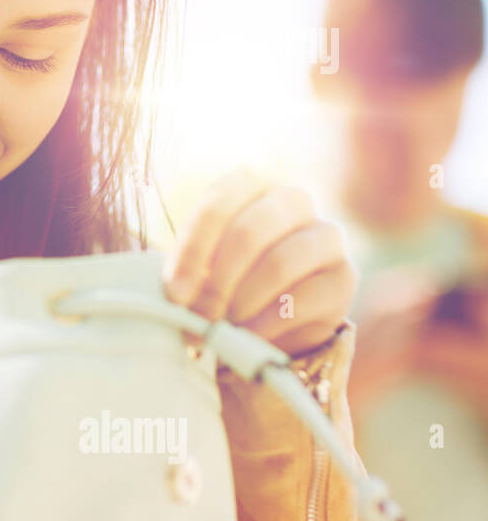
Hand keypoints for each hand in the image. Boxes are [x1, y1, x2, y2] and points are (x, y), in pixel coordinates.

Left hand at [161, 169, 355, 356]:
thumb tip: (179, 293)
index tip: (176, 292)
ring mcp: (325, 235)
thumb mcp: (199, 268)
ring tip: (224, 325)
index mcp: (249, 186)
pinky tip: (249, 335)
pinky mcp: (345, 275)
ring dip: (244, 301)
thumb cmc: (224, 279)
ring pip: (281, 262)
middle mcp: (292, 200)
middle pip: (251, 230)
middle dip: (218, 280)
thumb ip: (188, 271)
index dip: (193, 249)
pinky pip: (306, 297)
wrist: (270, 314)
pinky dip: (269, 323)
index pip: (218, 202)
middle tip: (200, 314)